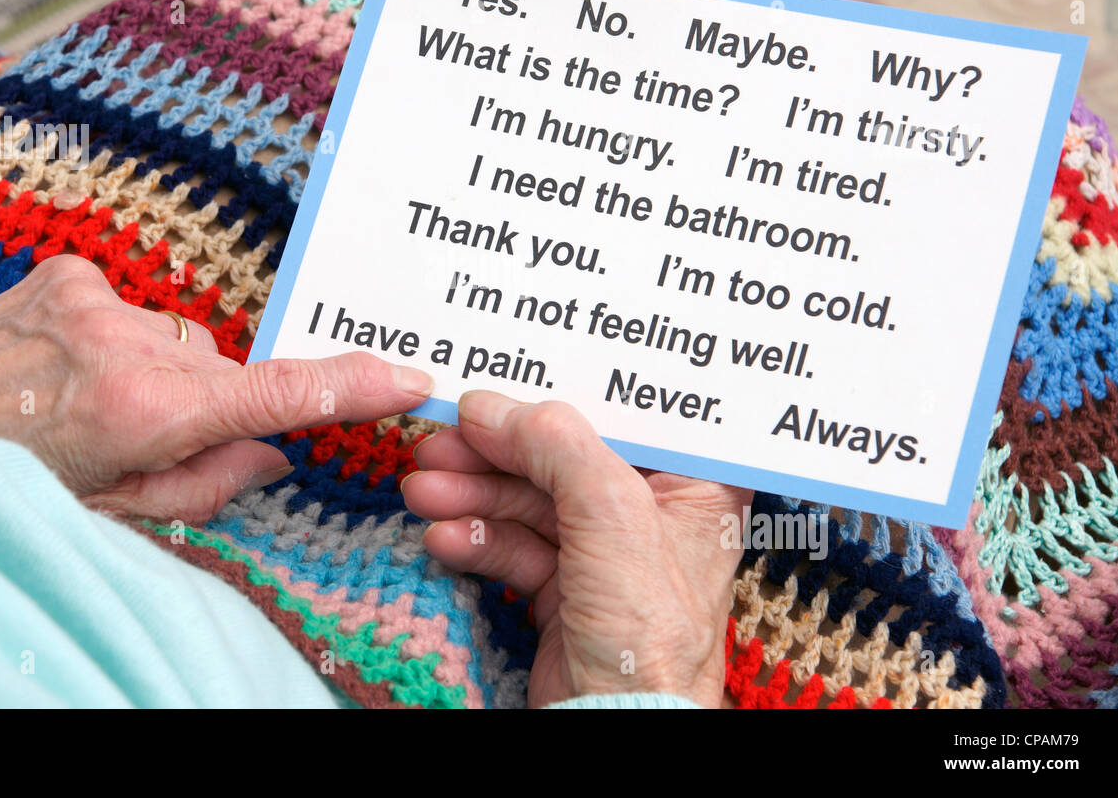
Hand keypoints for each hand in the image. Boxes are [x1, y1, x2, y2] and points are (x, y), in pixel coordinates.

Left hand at [0, 255, 432, 521]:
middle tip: (145, 435)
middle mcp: (131, 346)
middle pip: (223, 370)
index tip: (406, 380)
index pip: (276, 396)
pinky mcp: (71, 273)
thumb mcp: (114, 514)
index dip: (349, 389)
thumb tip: (273, 454)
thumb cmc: (10, 482)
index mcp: (147, 414)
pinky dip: (119, 337)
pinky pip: (134, 307)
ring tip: (92, 398)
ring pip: (180, 339)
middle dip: (207, 402)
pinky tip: (69, 362)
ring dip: (159, 368)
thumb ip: (208, 486)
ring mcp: (99, 300)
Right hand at [402, 391, 750, 707]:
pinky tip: (443, 538)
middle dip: (495, 450)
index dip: (556, 398)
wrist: (615, 728)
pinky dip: (475, 539)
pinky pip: (512, 545)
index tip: (497, 389)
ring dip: (472, 493)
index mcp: (693, 484)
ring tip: (424, 491)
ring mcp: (604, 551)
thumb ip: (558, 447)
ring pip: (527, 499)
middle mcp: (651, 512)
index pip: (621, 417)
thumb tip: (494, 407)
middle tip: (443, 439)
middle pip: (561, 455)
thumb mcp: (611, 517)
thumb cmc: (650, 639)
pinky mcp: (565, 586)